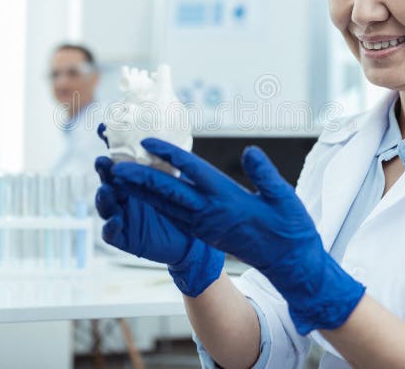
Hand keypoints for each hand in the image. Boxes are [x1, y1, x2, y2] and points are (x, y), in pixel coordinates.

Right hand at [94, 125, 223, 296]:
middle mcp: (122, 192)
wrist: (191, 240)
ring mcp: (120, 214)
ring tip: (106, 189)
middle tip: (102, 161)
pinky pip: (111, 233)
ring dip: (103, 196)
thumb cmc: (183, 207)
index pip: (118, 155)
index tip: (103, 128)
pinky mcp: (123, 237)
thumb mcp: (179, 181)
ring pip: (105, 203)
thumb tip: (177, 131)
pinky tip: (116, 221)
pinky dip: (111, 227)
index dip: (108, 141)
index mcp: (134, 176)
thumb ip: (172, 162)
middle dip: (103, 168)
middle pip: (107, 177)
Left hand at [111, 138, 365, 333]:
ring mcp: (205, 226)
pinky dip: (157, 203)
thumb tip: (250, 151)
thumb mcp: (284, 198)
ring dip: (141, 192)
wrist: (289, 263)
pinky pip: (175, 216)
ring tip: (119, 178)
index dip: (168, 155)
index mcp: (227, 201)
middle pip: (168, 191)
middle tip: (113, 165)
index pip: (191, 173)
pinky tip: (145, 195)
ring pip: (166, 206)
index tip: (146, 141)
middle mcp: (210, 214)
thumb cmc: (291, 229)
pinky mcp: (206, 232)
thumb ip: (265, 175)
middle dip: (139, 178)